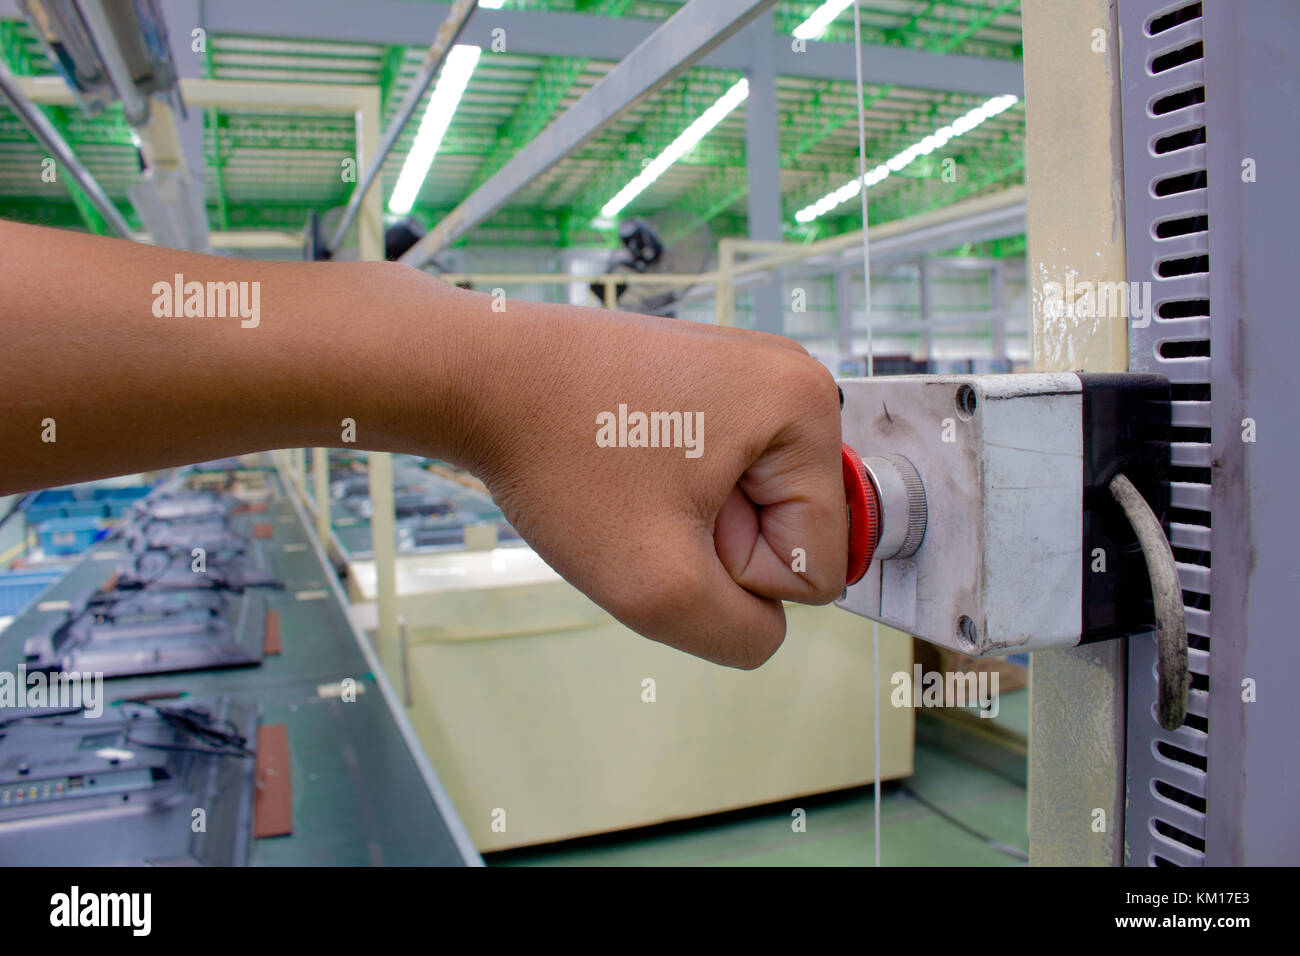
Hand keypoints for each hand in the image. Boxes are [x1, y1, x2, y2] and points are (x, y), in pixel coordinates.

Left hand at [452, 292, 846, 668]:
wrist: (481, 378)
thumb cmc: (561, 459)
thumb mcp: (659, 589)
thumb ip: (742, 636)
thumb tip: (764, 625)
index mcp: (808, 408)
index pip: (818, 564)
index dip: (735, 572)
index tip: (670, 522)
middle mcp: (793, 377)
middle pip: (790, 531)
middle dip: (716, 543)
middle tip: (644, 503)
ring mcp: (750, 372)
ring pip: (753, 508)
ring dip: (693, 521)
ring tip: (633, 482)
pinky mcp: (711, 378)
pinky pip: (724, 474)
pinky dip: (675, 489)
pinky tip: (626, 465)